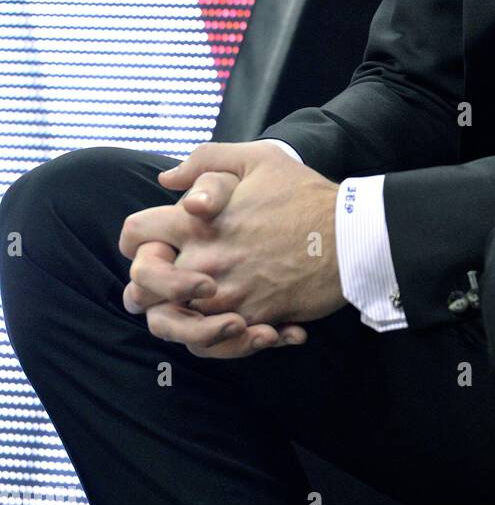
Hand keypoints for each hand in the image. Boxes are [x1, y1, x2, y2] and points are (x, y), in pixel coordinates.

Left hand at [120, 142, 346, 358]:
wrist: (349, 237)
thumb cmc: (304, 195)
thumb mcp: (258, 159)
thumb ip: (206, 161)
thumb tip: (167, 180)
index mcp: (196, 221)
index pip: (135, 234)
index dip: (134, 240)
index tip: (149, 246)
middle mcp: (202, 261)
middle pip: (140, 290)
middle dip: (145, 289)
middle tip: (162, 288)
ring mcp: (225, 295)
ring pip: (171, 326)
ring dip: (178, 320)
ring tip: (197, 309)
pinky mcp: (250, 320)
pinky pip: (214, 344)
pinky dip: (218, 340)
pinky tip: (235, 324)